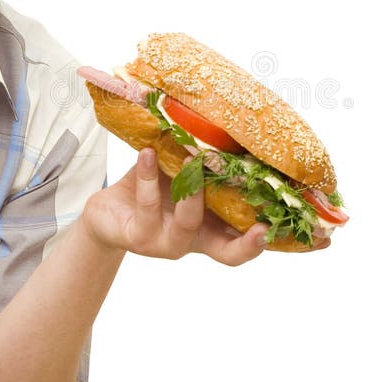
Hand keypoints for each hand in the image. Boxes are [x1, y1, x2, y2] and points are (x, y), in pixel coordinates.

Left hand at [81, 147, 267, 265]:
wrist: (108, 210)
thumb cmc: (154, 189)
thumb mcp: (182, 175)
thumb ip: (207, 164)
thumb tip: (235, 128)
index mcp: (210, 229)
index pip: (240, 245)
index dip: (257, 244)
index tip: (273, 229)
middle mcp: (192, 240)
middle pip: (226, 253)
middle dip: (245, 241)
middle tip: (261, 224)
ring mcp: (165, 242)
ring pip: (188, 223)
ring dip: (194, 190)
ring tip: (193, 158)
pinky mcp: (138, 236)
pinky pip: (148, 206)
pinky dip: (149, 176)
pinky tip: (148, 153)